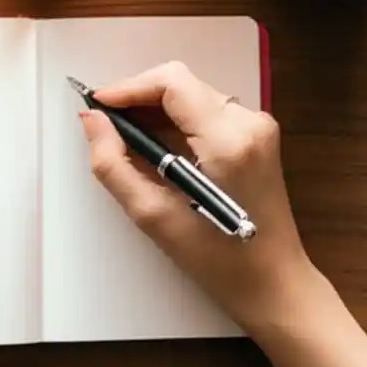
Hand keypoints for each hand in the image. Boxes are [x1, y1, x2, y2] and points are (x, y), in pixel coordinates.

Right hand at [79, 61, 312, 329]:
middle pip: (182, 85)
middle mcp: (249, 122)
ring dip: (156, 112)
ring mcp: (258, 128)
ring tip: (128, 142)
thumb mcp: (153, 216)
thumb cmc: (218, 261)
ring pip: (192, 97)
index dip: (129, 87)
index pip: (172, 83)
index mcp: (227, 140)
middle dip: (139, 99)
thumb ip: (114, 165)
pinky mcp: (258, 137)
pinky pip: (206, 113)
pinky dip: (177, 124)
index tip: (97, 106)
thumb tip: (92, 121)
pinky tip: (158, 150)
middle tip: (106, 126)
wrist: (275, 284)